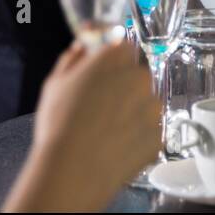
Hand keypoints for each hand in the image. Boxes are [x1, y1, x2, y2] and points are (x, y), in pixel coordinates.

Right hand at [4, 40, 158, 211]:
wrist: (72, 171)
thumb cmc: (59, 125)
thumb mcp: (55, 83)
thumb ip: (74, 58)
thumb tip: (83, 47)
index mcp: (115, 57)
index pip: (121, 43)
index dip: (111, 54)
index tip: (102, 62)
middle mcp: (140, 77)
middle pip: (136, 73)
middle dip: (122, 84)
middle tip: (100, 103)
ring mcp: (153, 107)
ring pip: (145, 102)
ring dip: (132, 109)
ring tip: (106, 129)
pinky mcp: (159, 135)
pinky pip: (149, 130)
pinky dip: (137, 135)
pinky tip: (115, 145)